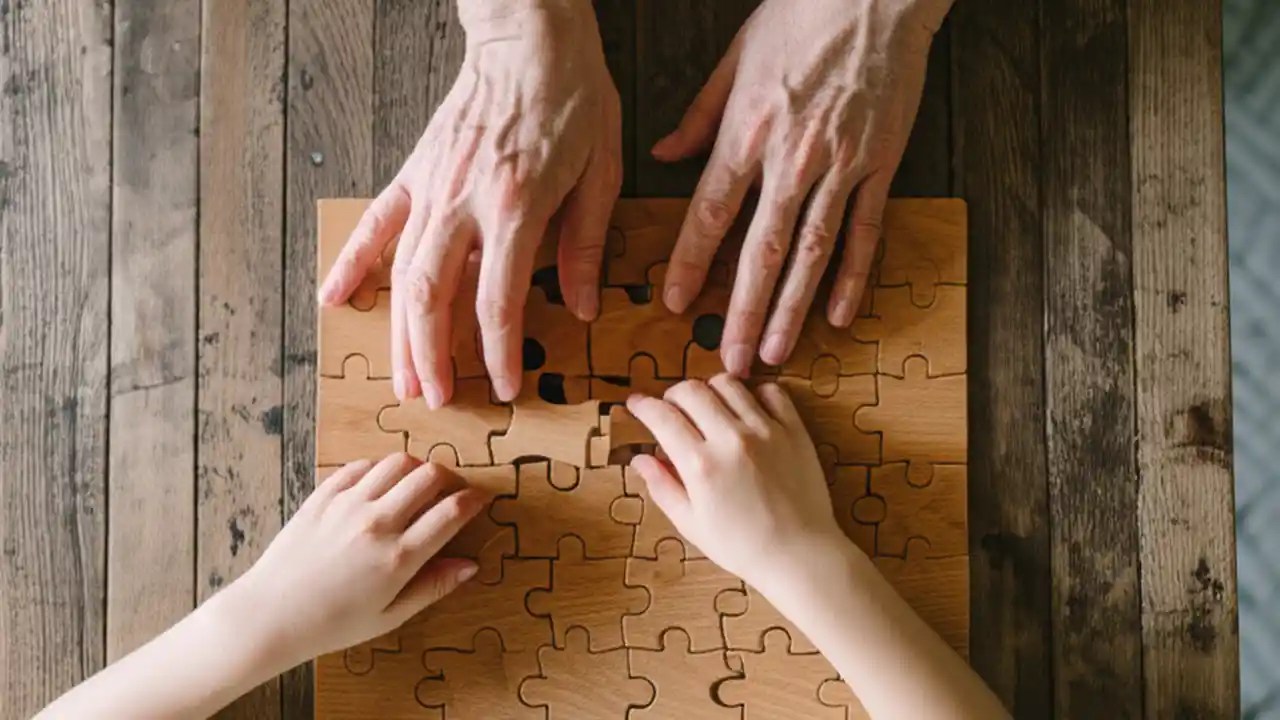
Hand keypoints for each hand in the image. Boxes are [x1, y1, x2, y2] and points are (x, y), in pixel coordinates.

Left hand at [230, 455, 488, 663]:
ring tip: (416, 486)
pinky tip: (379, 487)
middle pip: (430, 476)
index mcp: (398, 558)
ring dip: (416, 469)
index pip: (451, 512)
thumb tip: (470, 566)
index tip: (482, 498)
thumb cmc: (331, 624)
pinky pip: (361, 466)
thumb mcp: (390, 616)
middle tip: (450, 491)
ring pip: (398, 463)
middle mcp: (376, 524)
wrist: (269, 616)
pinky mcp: (323, 496)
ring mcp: (347, 505)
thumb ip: (433, 586)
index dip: (474, 499)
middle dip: (450, 478)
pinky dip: (378, 470)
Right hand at [318, 0, 620, 405]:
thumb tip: (578, 306)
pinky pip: (375, 224)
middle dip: (433, 359)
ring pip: (402, 274)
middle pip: (434, 299)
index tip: (506, 389)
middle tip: (437, 401)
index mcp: (517, 207)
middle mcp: (464, 203)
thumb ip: (584, 243)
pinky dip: (353, 264)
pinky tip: (335, 300)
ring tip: (400, 378)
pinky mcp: (413, 171)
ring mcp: (431, 188)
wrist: (530, 37)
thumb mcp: (602, 171)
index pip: (499, 302)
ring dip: (398, 333)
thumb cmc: (573, 98)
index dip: (500, 354)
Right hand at [625, 375, 847, 591]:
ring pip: (728, 384)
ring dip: (710, 391)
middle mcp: (731, 440)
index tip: (636, 404)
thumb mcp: (691, 524)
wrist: (800, 556)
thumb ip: (663, 487)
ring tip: (708, 410)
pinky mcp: (794, 430)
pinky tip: (747, 413)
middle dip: (673, 395)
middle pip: (691, 390)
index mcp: (701, 466)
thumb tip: (640, 459)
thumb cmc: (742, 546)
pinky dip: (754, 394)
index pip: (662, 417)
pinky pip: (771, 391)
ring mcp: (766, 431)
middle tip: (671, 410)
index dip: (642, 406)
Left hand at [654, 0, 952, 372]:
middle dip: (743, 310)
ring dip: (793, 307)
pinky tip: (840, 314)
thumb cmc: (801, 17)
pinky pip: (865, 230)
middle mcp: (791, 157)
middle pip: (761, 249)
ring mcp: (840, 164)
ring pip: (812, 251)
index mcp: (747, 131)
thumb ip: (700, 117)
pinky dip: (853, 275)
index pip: (711, 211)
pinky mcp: (880, 163)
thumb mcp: (735, 59)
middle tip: (732, 358)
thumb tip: (663, 154)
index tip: (677, 304)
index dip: (692, 262)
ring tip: (779, 350)